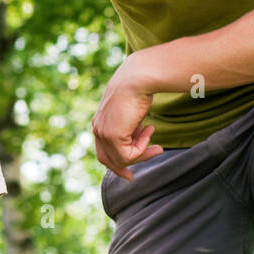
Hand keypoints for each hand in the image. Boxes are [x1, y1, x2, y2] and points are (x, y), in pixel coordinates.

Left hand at [92, 63, 162, 180]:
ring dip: (142, 153)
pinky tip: (149, 130)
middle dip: (125, 167)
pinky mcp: (111, 136)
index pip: (103, 150)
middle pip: (107, 159)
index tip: (129, 173)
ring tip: (156, 143)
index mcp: (99, 122)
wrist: (137, 78)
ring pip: (121, 159)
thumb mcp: (132, 114)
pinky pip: (128, 155)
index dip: (116, 163)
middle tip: (134, 175)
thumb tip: (138, 142)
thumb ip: (130, 129)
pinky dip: (142, 148)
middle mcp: (97, 128)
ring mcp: (102, 133)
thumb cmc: (139, 91)